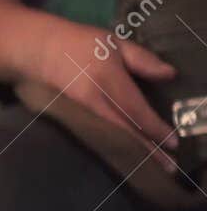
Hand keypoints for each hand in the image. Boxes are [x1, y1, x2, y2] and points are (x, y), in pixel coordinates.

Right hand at [26, 19, 178, 163]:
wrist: (37, 53)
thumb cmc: (79, 43)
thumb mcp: (114, 44)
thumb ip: (142, 60)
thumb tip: (169, 75)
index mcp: (108, 80)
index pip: (136, 110)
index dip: (155, 128)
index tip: (174, 142)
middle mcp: (97, 102)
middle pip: (127, 130)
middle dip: (148, 149)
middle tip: (169, 167)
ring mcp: (85, 111)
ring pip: (116, 135)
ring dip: (136, 149)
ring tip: (154, 162)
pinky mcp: (78, 116)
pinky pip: (105, 131)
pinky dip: (121, 141)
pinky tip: (131, 148)